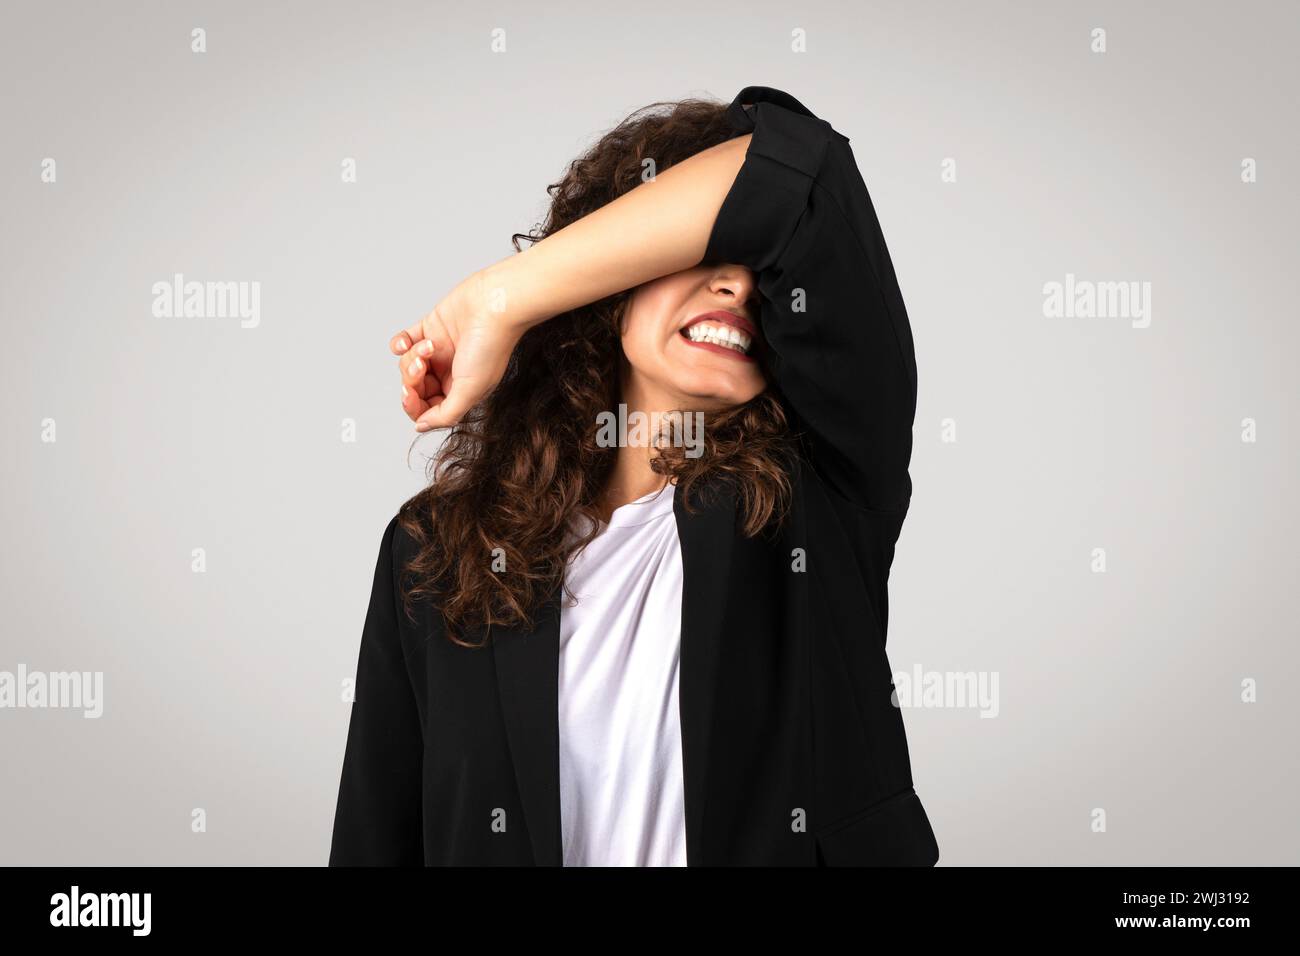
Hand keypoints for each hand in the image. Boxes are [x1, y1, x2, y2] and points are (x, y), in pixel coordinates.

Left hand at [391, 268, 525, 430]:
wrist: (495, 305)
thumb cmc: (491, 345)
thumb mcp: (470, 390)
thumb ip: (445, 414)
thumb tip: (421, 426)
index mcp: (461, 391)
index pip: (428, 409)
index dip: (414, 406)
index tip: (410, 396)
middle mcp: (450, 373)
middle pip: (416, 388)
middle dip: (412, 379)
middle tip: (420, 367)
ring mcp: (439, 350)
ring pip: (408, 364)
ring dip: (412, 357)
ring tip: (428, 346)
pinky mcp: (430, 328)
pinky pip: (403, 341)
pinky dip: (399, 343)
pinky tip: (405, 342)